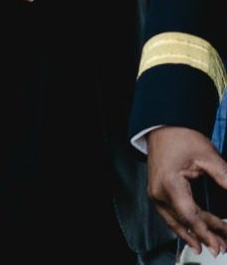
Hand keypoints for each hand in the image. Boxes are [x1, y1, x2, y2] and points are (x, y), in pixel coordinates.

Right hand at [148, 126, 226, 254]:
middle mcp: (159, 192)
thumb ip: (226, 179)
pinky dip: (183, 227)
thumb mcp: (209, 158)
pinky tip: (192, 235)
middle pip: (184, 223)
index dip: (207, 232)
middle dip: (205, 236)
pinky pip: (170, 216)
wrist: (163, 128)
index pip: (191, 216)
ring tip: (211, 244)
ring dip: (194, 235)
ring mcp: (156, 194)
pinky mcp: (157, 193)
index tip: (220, 244)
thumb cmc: (181, 138)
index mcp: (170, 184)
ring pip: (175, 223)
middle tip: (222, 247)